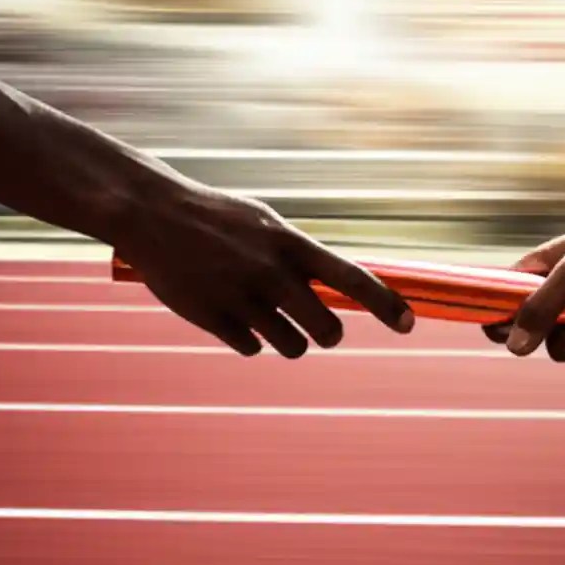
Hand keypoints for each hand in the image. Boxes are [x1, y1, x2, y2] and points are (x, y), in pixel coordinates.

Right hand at [116, 181, 413, 357]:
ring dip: (287, 339)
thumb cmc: (217, 218)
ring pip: (292, 347)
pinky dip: (248, 339)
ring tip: (265, 314)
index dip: (386, 304)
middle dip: (328, 333)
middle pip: (328, 329)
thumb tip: (344, 287)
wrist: (154, 215)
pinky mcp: (213, 320)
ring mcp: (242, 299)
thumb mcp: (266, 224)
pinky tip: (229, 312)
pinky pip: (252, 349)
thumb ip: (302, 257)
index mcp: (291, 244)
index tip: (410, 325)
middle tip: (319, 327)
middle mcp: (272, 273)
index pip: (352, 278)